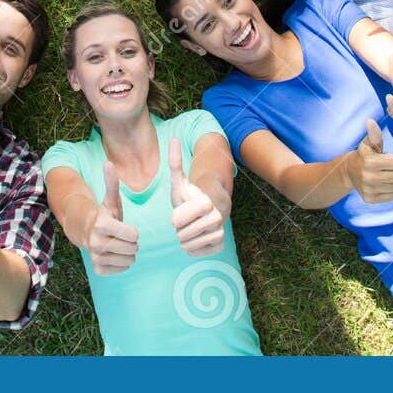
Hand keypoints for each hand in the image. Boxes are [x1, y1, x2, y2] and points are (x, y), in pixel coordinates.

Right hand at [85, 162, 138, 275]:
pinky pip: (122, 269)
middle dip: (131, 242)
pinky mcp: (99, 269)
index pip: (133, 235)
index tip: (125, 227)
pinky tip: (115, 254)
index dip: (133, 231)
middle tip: (122, 236)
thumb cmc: (105, 215)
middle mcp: (96, 242)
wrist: (87, 232)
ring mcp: (96, 257)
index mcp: (101, 224)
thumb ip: (112, 183)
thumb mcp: (111, 200)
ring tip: (119, 244)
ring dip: (128, 253)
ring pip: (129, 260)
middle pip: (133, 248)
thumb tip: (108, 163)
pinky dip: (122, 263)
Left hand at [167, 141, 224, 256]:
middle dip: (179, 229)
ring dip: (184, 239)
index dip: (174, 217)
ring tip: (190, 229)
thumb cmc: (189, 196)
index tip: (182, 209)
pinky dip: (191, 249)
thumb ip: (175, 162)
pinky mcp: (219, 247)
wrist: (208, 211)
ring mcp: (220, 233)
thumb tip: (172, 139)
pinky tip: (196, 238)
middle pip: (182, 234)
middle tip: (185, 221)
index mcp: (206, 202)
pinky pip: (196, 254)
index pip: (176, 220)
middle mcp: (217, 218)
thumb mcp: (179, 182)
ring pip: (188, 245)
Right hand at [348, 119, 392, 203]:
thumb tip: (371, 121)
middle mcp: (369, 177)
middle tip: (388, 169)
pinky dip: (390, 190)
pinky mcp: (370, 199)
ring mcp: (369, 189)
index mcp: (371, 162)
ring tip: (385, 176)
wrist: (349, 172)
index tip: (390, 159)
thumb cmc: (364, 155)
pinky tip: (382, 185)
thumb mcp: (368, 143)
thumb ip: (373, 134)